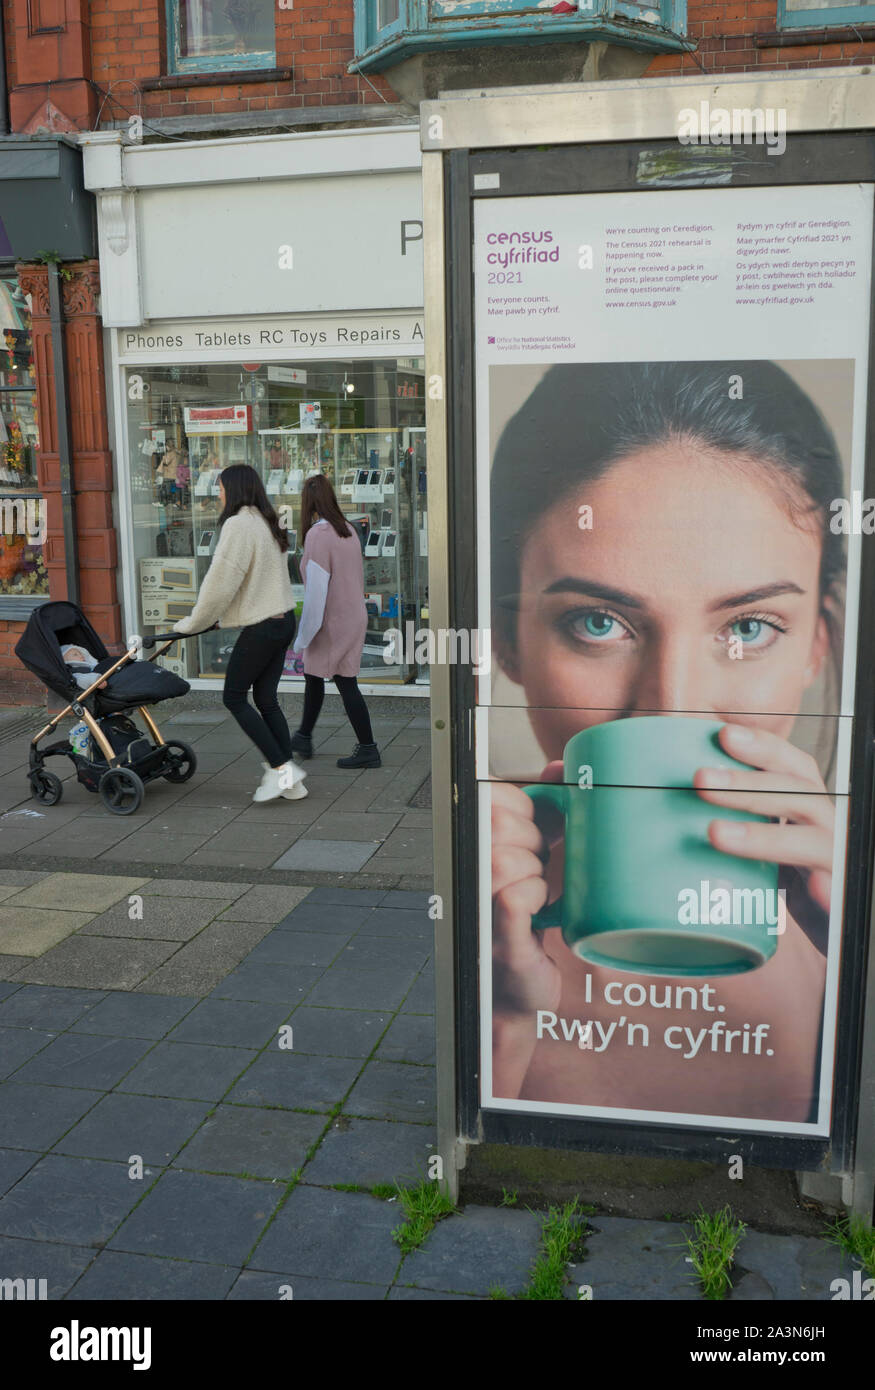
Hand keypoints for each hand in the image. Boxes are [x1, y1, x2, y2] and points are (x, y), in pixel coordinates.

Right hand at [492, 771, 564, 1017]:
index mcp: (469, 841)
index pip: (492, 797)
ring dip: (536, 875)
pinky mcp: (493, 934)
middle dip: (533, 841)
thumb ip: (544, 811)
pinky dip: (535, 900)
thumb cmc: (526, 920)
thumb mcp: (536, 856)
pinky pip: (516, 897)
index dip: (524, 810)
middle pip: (499, 825)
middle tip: (540, 865)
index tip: (537, 830)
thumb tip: (561, 768)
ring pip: (507, 860)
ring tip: (537, 893)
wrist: (518, 989)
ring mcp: (473, 901)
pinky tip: (536, 915)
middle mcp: (462, 867)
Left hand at [693, 723, 834, 916]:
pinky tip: (799, 887)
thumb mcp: (764, 849)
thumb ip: (735, 826)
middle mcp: (828, 828)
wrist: (831, 934)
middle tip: (700, 779)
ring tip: (714, 833)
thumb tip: (674, 806)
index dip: (764, 747)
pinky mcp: (839, 899)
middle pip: (798, 793)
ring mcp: (837, 861)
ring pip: (809, 840)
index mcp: (808, 809)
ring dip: (761, 835)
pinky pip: (830, 891)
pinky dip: (818, 888)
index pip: (793, 768)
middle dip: (748, 784)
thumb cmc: (791, 886)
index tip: (723, 734)